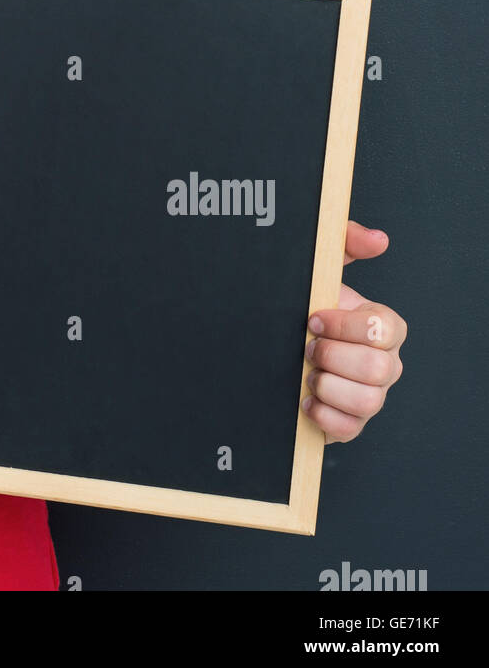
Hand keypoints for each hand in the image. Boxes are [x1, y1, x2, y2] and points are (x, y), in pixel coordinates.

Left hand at [303, 221, 406, 442]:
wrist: (281, 345)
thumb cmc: (308, 306)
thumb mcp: (322, 268)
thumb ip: (346, 242)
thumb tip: (377, 239)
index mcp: (383, 327)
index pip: (383, 329)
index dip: (344, 325)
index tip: (313, 318)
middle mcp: (386, 364)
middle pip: (378, 368)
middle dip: (333, 356)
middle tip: (308, 347)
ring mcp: (372, 396)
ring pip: (369, 401)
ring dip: (327, 385)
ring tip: (307, 372)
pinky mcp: (352, 424)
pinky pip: (349, 428)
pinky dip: (322, 414)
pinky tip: (304, 398)